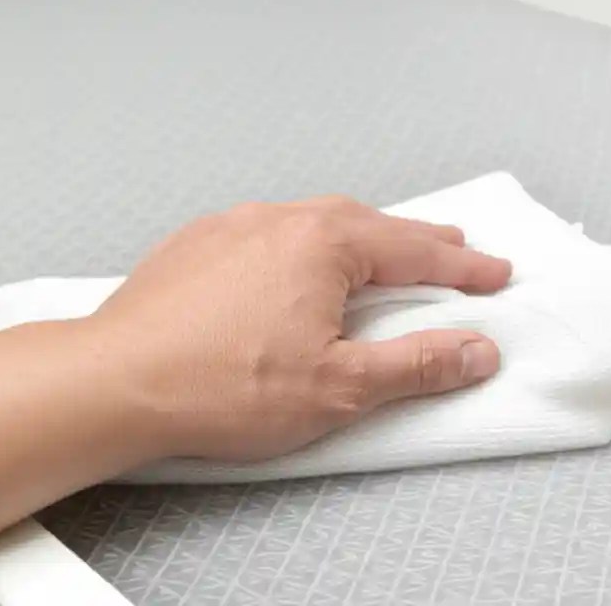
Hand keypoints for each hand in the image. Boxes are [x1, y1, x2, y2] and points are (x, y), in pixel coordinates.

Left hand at [93, 195, 511, 463]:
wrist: (114, 382)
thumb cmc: (219, 387)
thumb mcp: (338, 389)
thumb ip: (415, 365)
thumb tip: (476, 350)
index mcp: (323, 243)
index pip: (415, 250)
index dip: (463, 267)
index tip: (495, 276)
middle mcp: (278, 220)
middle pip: (366, 224)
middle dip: (415, 240)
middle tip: (452, 252)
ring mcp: (230, 228)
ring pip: (312, 224)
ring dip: (356, 240)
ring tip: (379, 258)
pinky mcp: (194, 246)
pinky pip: (266, 235)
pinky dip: (300, 247)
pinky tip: (295, 271)